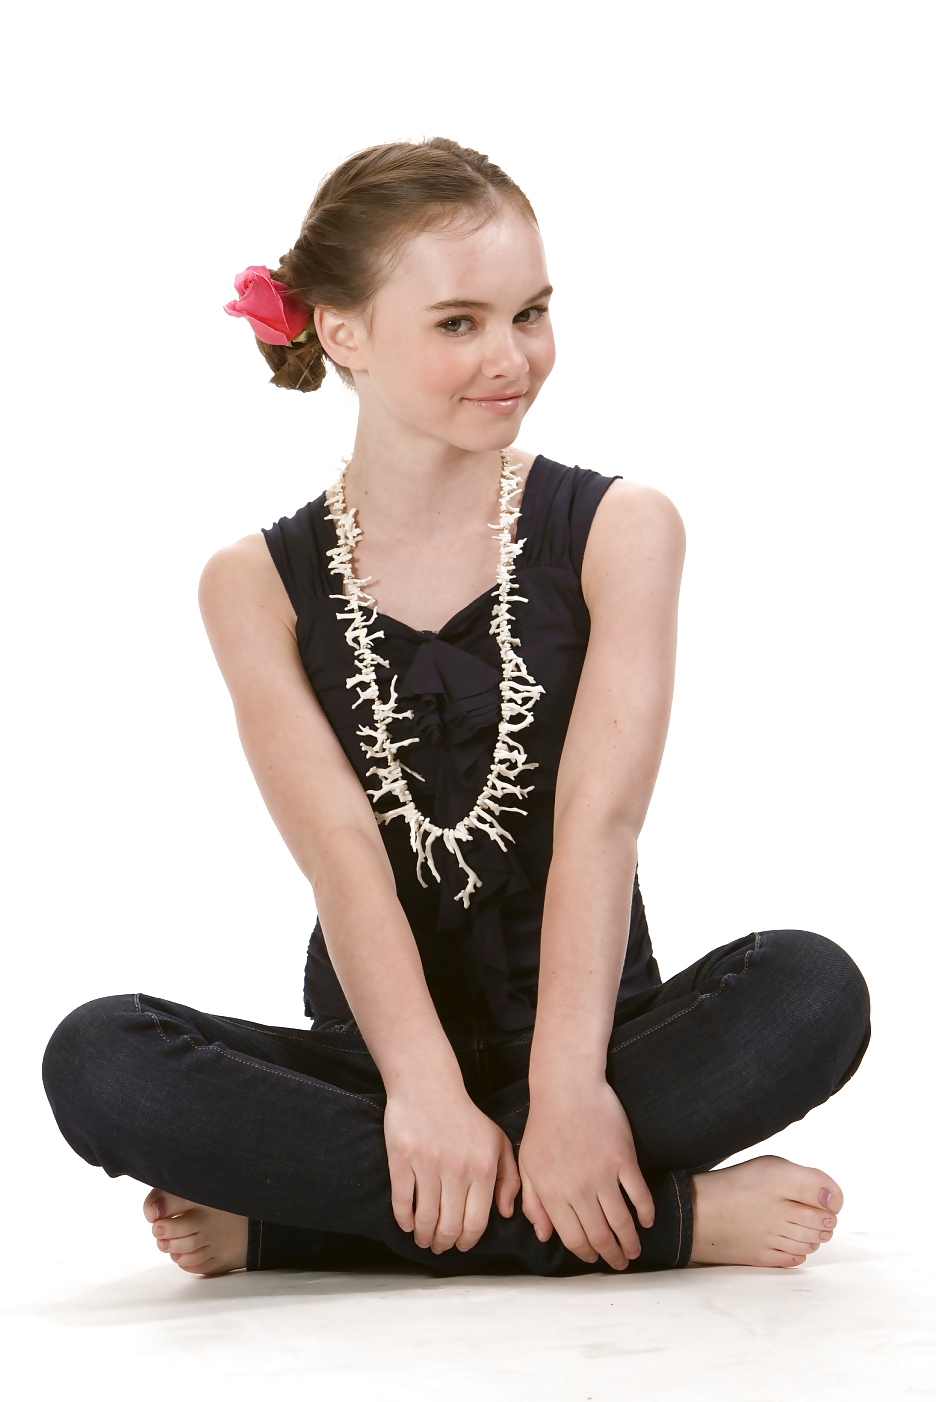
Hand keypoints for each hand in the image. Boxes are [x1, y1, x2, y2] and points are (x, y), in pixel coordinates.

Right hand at [384, 1082, 519, 1252]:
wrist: (428, 1085)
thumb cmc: (465, 1117)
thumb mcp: (497, 1141)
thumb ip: (509, 1177)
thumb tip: (505, 1214)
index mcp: (483, 1167)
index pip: (476, 1222)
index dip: (467, 1241)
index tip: (460, 1245)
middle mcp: (457, 1168)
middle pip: (450, 1226)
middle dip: (444, 1244)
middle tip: (439, 1247)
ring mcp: (428, 1164)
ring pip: (425, 1219)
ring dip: (424, 1237)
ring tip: (423, 1239)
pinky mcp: (402, 1158)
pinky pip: (402, 1201)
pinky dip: (404, 1220)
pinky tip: (407, 1225)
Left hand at [519, 1077, 653, 1269]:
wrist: (566, 1087)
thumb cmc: (543, 1124)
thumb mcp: (527, 1164)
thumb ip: (532, 1202)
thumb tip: (544, 1236)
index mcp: (552, 1193)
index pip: (573, 1238)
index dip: (585, 1253)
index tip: (594, 1258)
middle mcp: (578, 1190)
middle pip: (599, 1236)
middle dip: (611, 1256)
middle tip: (619, 1263)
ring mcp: (603, 1175)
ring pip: (621, 1222)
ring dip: (630, 1242)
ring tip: (634, 1251)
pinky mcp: (623, 1160)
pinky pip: (639, 1195)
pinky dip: (645, 1214)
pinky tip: (646, 1222)